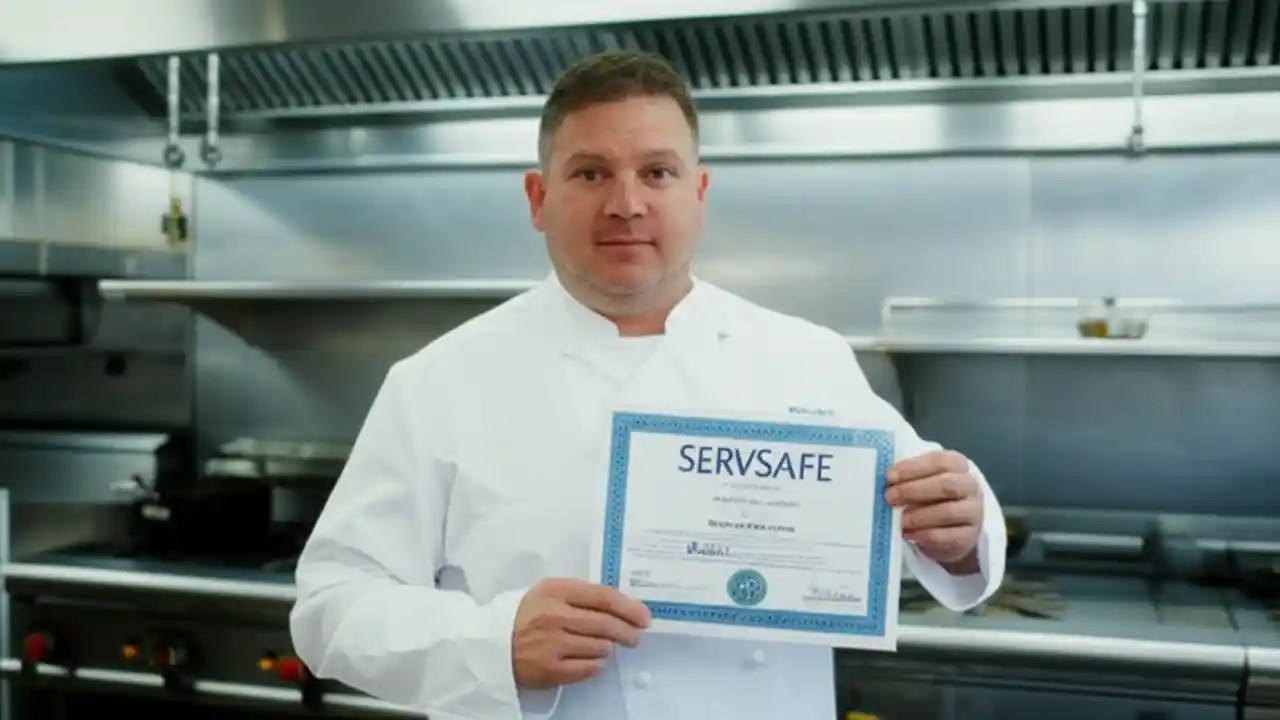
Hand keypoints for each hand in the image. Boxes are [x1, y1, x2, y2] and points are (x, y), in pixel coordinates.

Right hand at [512, 578, 651, 688]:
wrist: (491, 643)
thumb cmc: (524, 614)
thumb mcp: (547, 592)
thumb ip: (579, 595)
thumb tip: (619, 605)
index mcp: (555, 591)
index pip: (603, 597)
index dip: (629, 607)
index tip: (644, 616)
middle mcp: (555, 616)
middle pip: (607, 624)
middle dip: (628, 632)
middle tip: (635, 636)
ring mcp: (553, 645)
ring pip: (601, 648)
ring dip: (608, 647)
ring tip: (603, 645)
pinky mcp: (550, 670)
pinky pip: (589, 668)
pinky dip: (596, 664)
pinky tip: (591, 659)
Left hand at [885, 450, 983, 573]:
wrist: (951, 529)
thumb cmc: (931, 497)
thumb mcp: (921, 481)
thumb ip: (908, 477)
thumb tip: (886, 480)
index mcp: (958, 465)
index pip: (940, 461)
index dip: (913, 468)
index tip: (889, 477)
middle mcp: (970, 486)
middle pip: (946, 485)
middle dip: (913, 490)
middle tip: (889, 497)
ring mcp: (974, 512)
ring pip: (948, 512)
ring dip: (919, 516)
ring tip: (899, 519)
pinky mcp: (969, 537)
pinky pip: (948, 537)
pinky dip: (925, 535)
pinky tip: (908, 534)